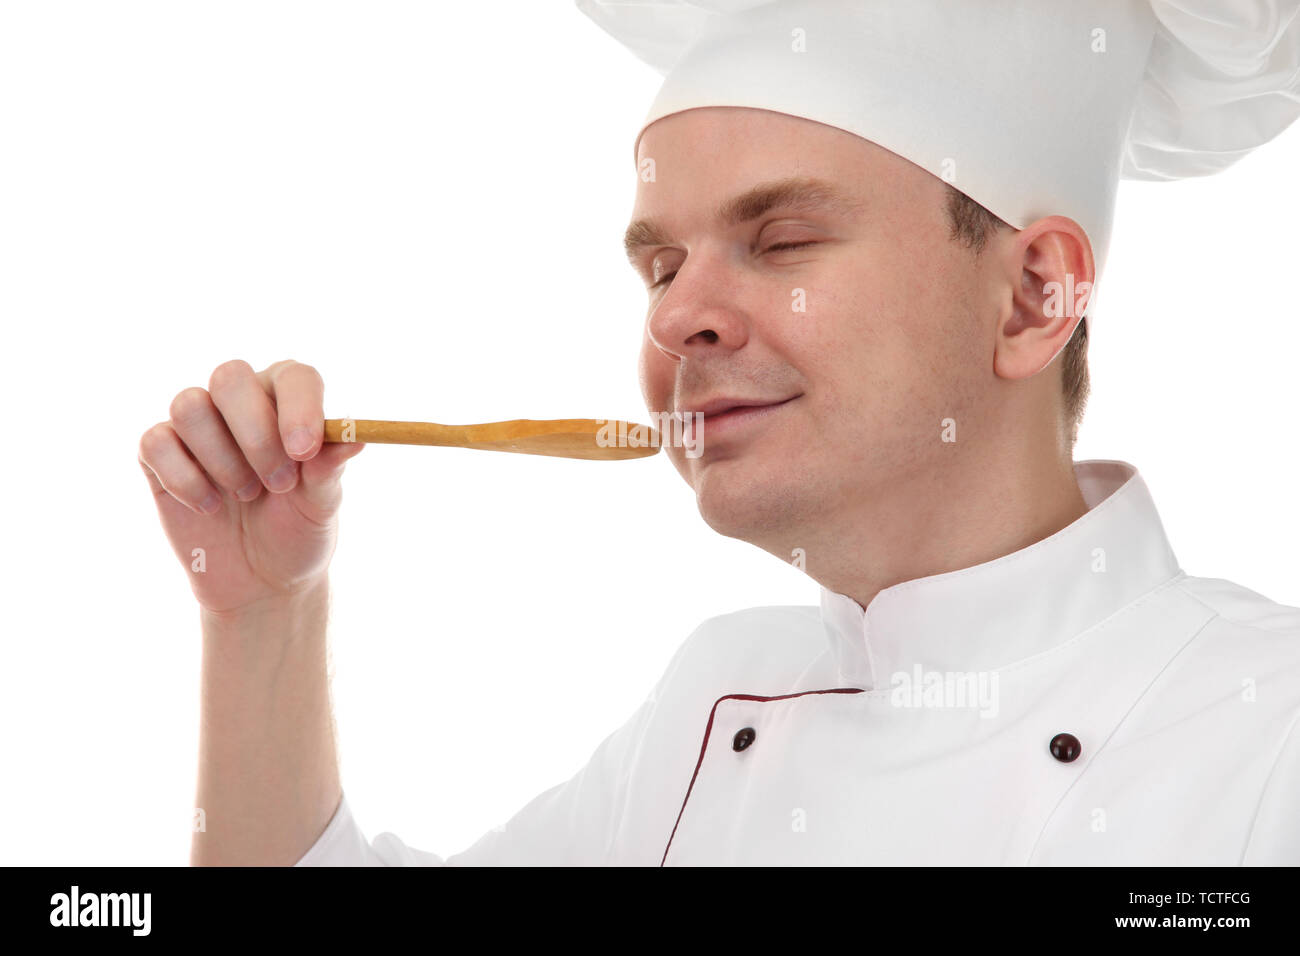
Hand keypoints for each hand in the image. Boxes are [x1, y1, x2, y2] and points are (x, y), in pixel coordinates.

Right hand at [139, 359, 364, 613]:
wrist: (261, 581)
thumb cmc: (298, 530)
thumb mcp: (322, 505)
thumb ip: (330, 469)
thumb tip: (356, 436)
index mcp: (288, 402)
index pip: (294, 377)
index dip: (299, 407)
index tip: (304, 452)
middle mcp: (241, 402)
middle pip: (230, 376)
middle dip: (255, 433)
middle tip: (279, 484)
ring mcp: (197, 426)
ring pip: (189, 405)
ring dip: (221, 457)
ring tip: (247, 494)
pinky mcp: (159, 454)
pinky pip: (156, 443)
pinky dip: (185, 479)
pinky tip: (211, 507)